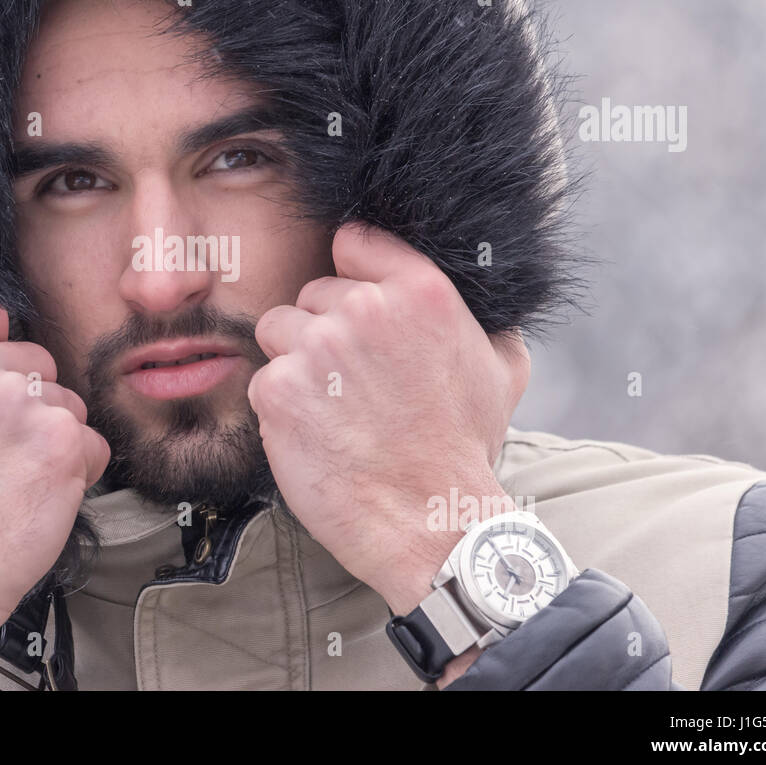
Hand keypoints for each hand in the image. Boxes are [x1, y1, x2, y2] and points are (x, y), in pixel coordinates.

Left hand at [247, 222, 527, 618]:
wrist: (428, 522)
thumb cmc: (464, 449)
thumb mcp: (502, 368)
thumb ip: (485, 317)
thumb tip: (483, 294)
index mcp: (420, 291)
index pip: (354, 241)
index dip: (350, 271)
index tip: (354, 299)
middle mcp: (365, 309)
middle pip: (313, 292)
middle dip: (326, 329)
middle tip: (353, 380)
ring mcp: (316, 347)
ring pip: (279, 328)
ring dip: (296, 361)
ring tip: (332, 406)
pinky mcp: (278, 389)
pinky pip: (263, 377)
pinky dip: (281, 405)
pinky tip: (316, 431)